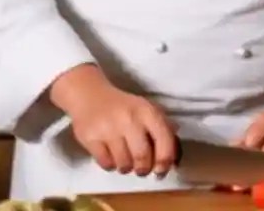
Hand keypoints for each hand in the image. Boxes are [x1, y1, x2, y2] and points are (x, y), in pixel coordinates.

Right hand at [48, 64, 177, 177]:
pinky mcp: (90, 138)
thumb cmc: (123, 107)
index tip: (161, 170)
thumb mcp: (146, 110)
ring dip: (126, 167)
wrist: (88, 94)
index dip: (165, 161)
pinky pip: (106, 164)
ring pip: (124, 164)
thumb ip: (163, 131)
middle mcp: (129, 119)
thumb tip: (174, 159)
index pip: (164, 142)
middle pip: (143, 158)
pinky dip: (110, 164)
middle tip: (141, 168)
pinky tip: (110, 154)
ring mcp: (108, 129)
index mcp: (147, 111)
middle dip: (144, 169)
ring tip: (124, 159)